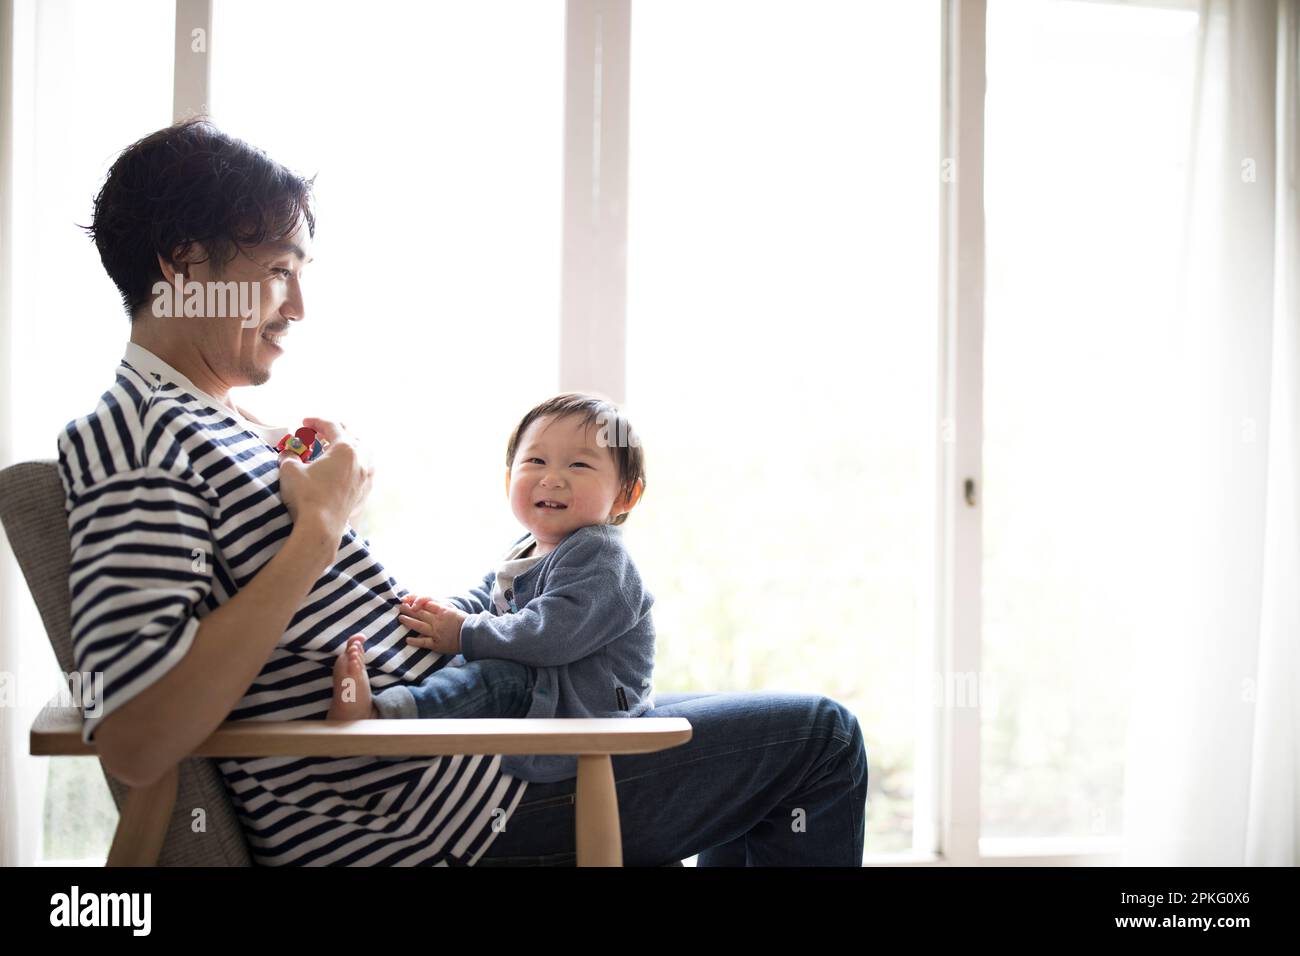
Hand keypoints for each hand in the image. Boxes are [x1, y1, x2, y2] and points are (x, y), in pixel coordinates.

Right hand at [278, 418, 373, 541]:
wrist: (320, 528)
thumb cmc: (306, 496)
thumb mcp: (290, 470)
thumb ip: (289, 456)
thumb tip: (288, 453)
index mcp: (346, 450)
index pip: (332, 426)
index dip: (316, 421)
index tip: (304, 423)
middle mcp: (361, 461)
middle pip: (352, 437)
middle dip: (334, 432)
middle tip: (319, 433)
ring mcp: (366, 478)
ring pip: (364, 454)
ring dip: (350, 447)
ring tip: (335, 449)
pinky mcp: (364, 493)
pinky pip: (365, 472)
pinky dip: (356, 465)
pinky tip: (347, 470)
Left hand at [399, 594, 466, 654]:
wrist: (472, 636)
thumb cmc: (462, 621)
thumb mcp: (452, 609)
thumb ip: (439, 606)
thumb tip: (425, 604)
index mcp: (443, 611)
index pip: (426, 603)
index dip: (415, 601)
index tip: (408, 600)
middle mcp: (438, 621)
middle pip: (420, 613)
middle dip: (408, 609)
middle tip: (400, 607)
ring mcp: (436, 633)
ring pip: (419, 626)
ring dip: (408, 621)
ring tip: (401, 618)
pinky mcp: (436, 644)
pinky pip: (423, 642)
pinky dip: (415, 641)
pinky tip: (407, 639)